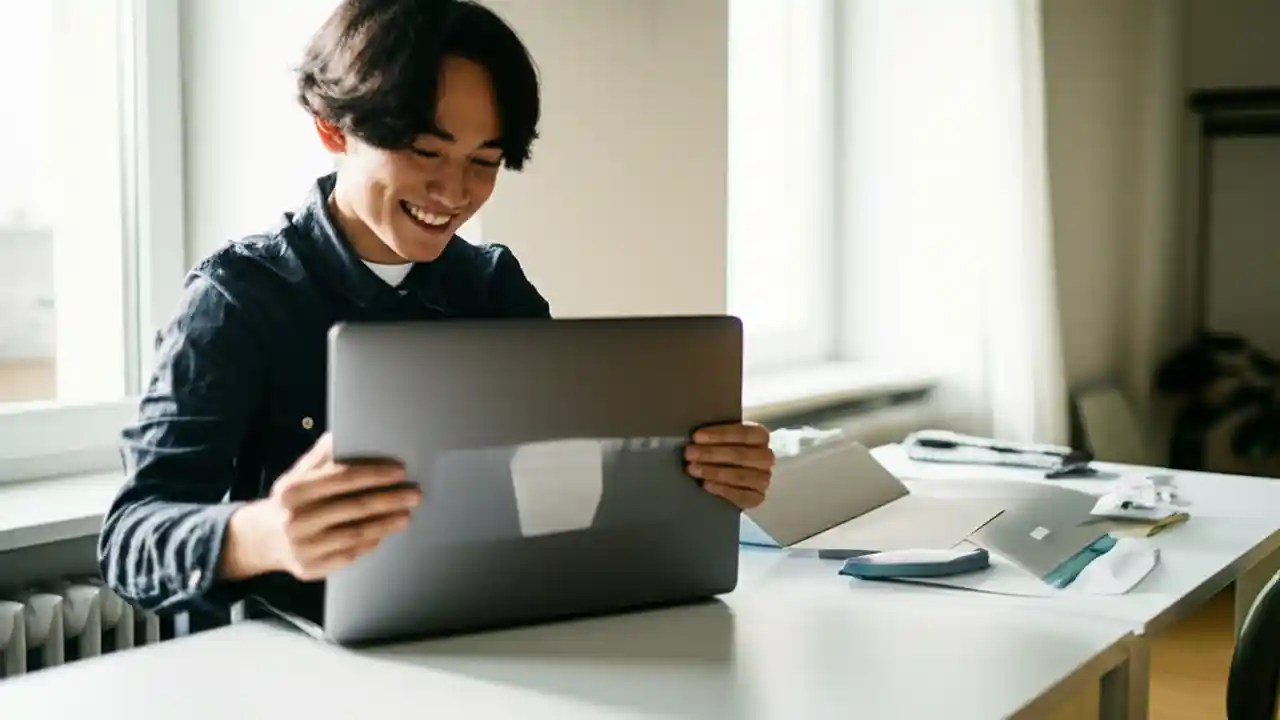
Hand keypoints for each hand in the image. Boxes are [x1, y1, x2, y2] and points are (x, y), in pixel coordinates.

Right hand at [219, 433, 419, 581]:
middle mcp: (296, 520)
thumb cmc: (290, 502)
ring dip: (386, 523)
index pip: (342, 478)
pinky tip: (384, 533)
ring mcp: (304, 546)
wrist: (262, 540)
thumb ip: (321, 456)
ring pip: (355, 533)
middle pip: (354, 507)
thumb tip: (344, 432)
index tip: (400, 470)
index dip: (374, 473)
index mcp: (294, 491)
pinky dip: (370, 543)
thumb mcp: (297, 475)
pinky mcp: (312, 568)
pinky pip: (349, 554)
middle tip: (414, 493)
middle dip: (389, 499)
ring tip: (407, 514)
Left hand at [684, 422, 774, 509]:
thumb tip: (696, 434)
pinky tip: (706, 484)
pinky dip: (722, 490)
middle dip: (711, 453)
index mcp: (760, 436)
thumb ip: (715, 434)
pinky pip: (741, 496)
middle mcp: (766, 457)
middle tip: (689, 453)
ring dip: (713, 472)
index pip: (743, 433)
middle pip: (740, 455)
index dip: (719, 435)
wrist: (734, 473)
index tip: (696, 437)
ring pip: (740, 476)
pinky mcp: (757, 498)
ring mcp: (763, 479)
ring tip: (693, 469)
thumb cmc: (725, 449)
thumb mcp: (723, 437)